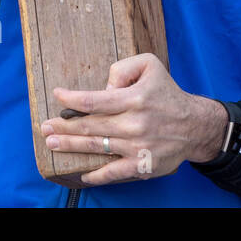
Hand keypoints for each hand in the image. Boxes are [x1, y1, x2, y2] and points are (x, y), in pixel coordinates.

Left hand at [40, 54, 227, 186]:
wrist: (194, 125)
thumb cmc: (167, 94)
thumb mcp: (150, 65)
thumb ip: (123, 68)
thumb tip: (104, 88)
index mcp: (135, 98)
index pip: (94, 100)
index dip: (71, 100)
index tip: (58, 96)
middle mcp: (135, 123)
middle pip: (90, 127)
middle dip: (64, 127)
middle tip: (45, 127)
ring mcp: (137, 147)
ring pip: (97, 147)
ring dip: (70, 146)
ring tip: (52, 143)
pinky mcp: (142, 165)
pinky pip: (114, 173)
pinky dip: (96, 175)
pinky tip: (82, 174)